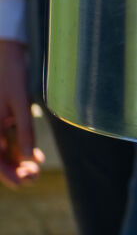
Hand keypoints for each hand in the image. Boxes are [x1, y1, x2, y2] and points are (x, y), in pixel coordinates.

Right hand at [0, 38, 42, 187]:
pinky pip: (7, 138)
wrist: (7, 51)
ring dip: (18, 161)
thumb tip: (28, 157)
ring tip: (36, 169)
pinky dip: (19, 148)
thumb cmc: (13, 73)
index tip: (24, 183)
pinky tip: (33, 156)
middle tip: (34, 178)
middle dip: (15, 170)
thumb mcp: (21, 101)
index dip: (9, 174)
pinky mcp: (1, 117)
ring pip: (3, 150)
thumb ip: (24, 128)